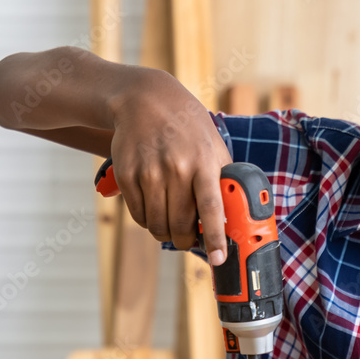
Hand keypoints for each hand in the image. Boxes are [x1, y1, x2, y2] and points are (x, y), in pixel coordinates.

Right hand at [106, 69, 232, 263]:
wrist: (145, 100)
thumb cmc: (186, 126)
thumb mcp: (213, 144)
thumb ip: (222, 178)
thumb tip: (232, 215)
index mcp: (204, 161)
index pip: (211, 207)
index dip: (215, 237)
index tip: (219, 257)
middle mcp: (176, 168)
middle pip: (180, 224)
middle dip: (185, 239)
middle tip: (188, 239)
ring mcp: (149, 172)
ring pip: (157, 224)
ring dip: (165, 232)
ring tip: (171, 223)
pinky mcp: (127, 175)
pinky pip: (138, 214)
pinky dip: (147, 220)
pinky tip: (154, 208)